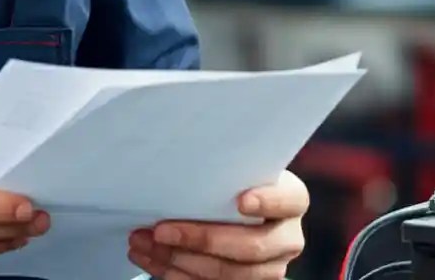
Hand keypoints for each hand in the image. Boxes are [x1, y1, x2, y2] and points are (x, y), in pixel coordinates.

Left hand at [127, 170, 308, 279]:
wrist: (232, 211)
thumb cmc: (227, 182)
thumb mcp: (232, 170)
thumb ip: (220, 171)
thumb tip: (174, 165)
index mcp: (291, 199)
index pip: (289, 199)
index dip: (268, 201)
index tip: (240, 201)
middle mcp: (287, 237)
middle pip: (252, 246)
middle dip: (201, 239)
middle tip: (161, 230)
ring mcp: (271, 268)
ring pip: (230, 274)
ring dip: (179, 261)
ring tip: (143, 243)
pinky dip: (177, 275)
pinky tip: (152, 260)